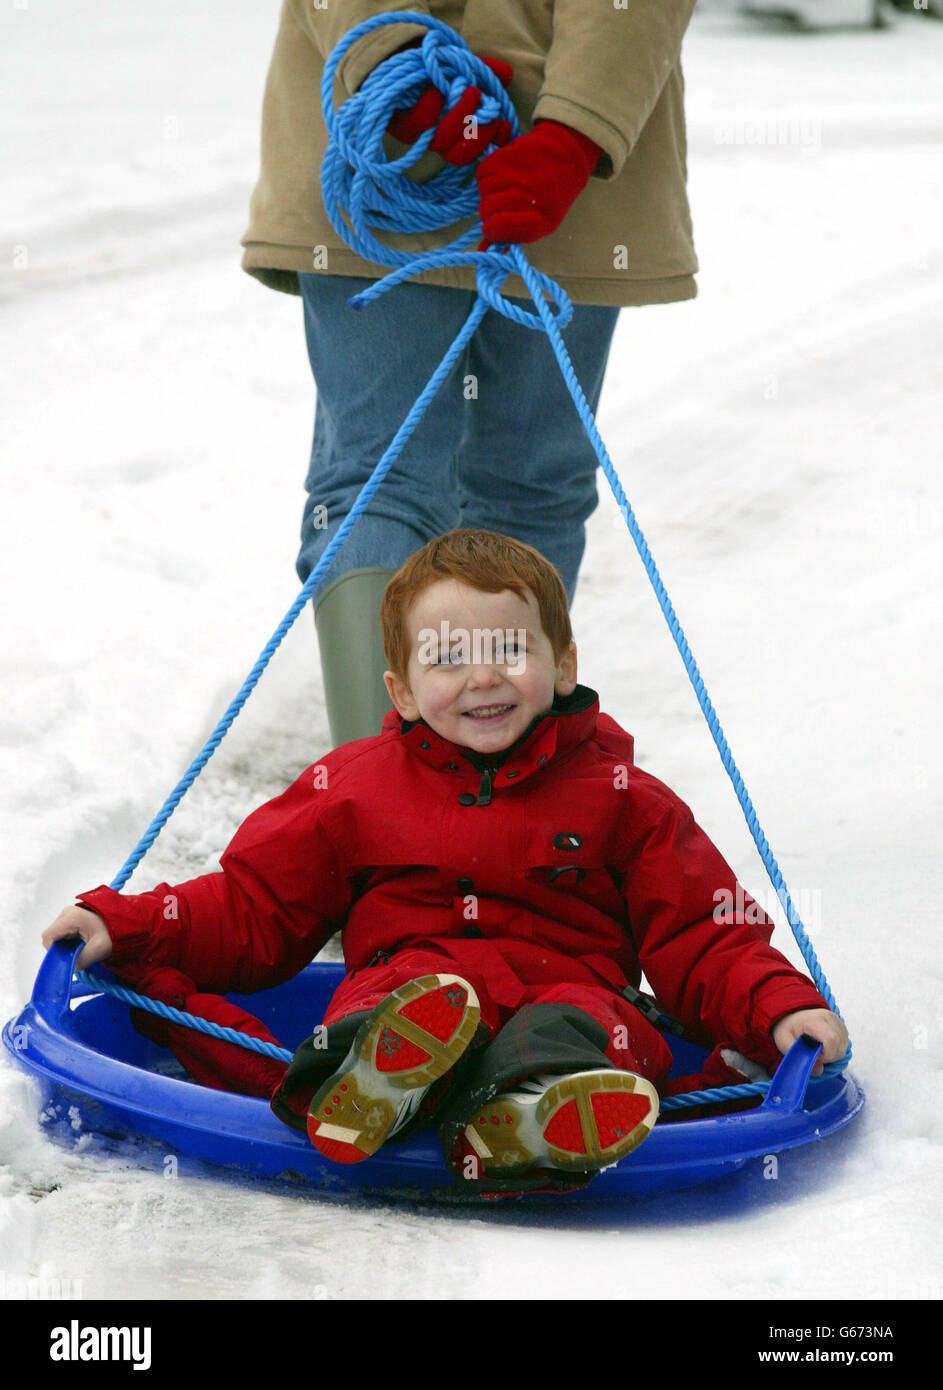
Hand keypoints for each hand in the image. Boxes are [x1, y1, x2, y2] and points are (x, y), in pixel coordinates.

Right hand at [42, 904, 112, 970]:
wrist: (127, 922)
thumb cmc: (115, 933)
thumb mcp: (99, 950)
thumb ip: (80, 961)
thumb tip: (68, 968)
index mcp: (72, 917)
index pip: (48, 936)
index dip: (53, 951)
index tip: (66, 958)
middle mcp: (67, 912)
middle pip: (51, 936)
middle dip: (60, 949)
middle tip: (77, 954)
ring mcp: (69, 914)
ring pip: (56, 935)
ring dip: (65, 946)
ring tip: (82, 947)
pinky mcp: (72, 917)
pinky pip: (63, 933)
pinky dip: (69, 941)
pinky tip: (82, 942)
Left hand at [387, 56, 512, 164]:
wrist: (398, 57)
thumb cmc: (434, 65)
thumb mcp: (464, 65)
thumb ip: (485, 70)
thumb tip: (506, 74)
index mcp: (457, 132)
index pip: (476, 151)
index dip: (491, 142)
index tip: (503, 126)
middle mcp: (440, 139)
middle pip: (460, 154)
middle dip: (477, 132)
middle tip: (481, 101)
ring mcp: (422, 135)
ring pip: (444, 141)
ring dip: (459, 115)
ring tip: (466, 89)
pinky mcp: (403, 125)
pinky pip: (423, 122)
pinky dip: (433, 104)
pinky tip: (437, 88)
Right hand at [476, 119, 600, 247]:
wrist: (567, 159)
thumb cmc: (549, 198)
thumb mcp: (540, 223)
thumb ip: (513, 236)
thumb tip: (484, 249)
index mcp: (539, 222)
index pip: (498, 228)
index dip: (490, 229)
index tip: (492, 227)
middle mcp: (528, 198)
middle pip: (487, 209)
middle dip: (488, 210)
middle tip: (499, 205)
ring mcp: (518, 175)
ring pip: (483, 190)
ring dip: (487, 191)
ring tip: (503, 188)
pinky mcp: (510, 156)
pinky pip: (483, 172)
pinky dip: (486, 175)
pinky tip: (499, 175)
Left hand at [771, 1008, 848, 1075]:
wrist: (789, 1015)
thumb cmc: (786, 1029)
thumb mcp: (783, 1042)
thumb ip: (799, 1057)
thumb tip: (819, 1070)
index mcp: (814, 1020)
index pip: (831, 1040)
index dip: (826, 1055)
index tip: (814, 1056)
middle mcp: (828, 1017)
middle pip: (839, 1044)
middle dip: (829, 1056)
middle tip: (815, 1054)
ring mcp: (836, 1019)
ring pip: (844, 1044)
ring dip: (833, 1053)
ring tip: (818, 1049)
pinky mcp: (840, 1023)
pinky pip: (844, 1041)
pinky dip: (836, 1048)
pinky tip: (824, 1046)